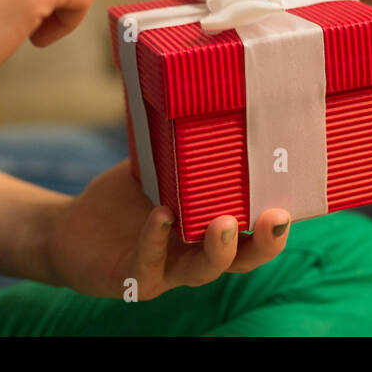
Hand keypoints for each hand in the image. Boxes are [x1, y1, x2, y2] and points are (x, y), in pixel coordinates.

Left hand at [45, 163, 291, 298]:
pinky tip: (161, 216)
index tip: (298, 195)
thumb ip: (187, 147)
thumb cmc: (127, 199)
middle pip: (242, 260)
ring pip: (203, 271)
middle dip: (263, 244)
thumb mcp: (162, 167)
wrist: (72, 229)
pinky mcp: (132, 279)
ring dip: (218, 250)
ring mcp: (167, 271)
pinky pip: (149, 264)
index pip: (256, 232)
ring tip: (224, 223)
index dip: (278, 223)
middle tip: (276, 218)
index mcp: (213, 230)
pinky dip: (156, 239)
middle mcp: (197, 255)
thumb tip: (214, 92)